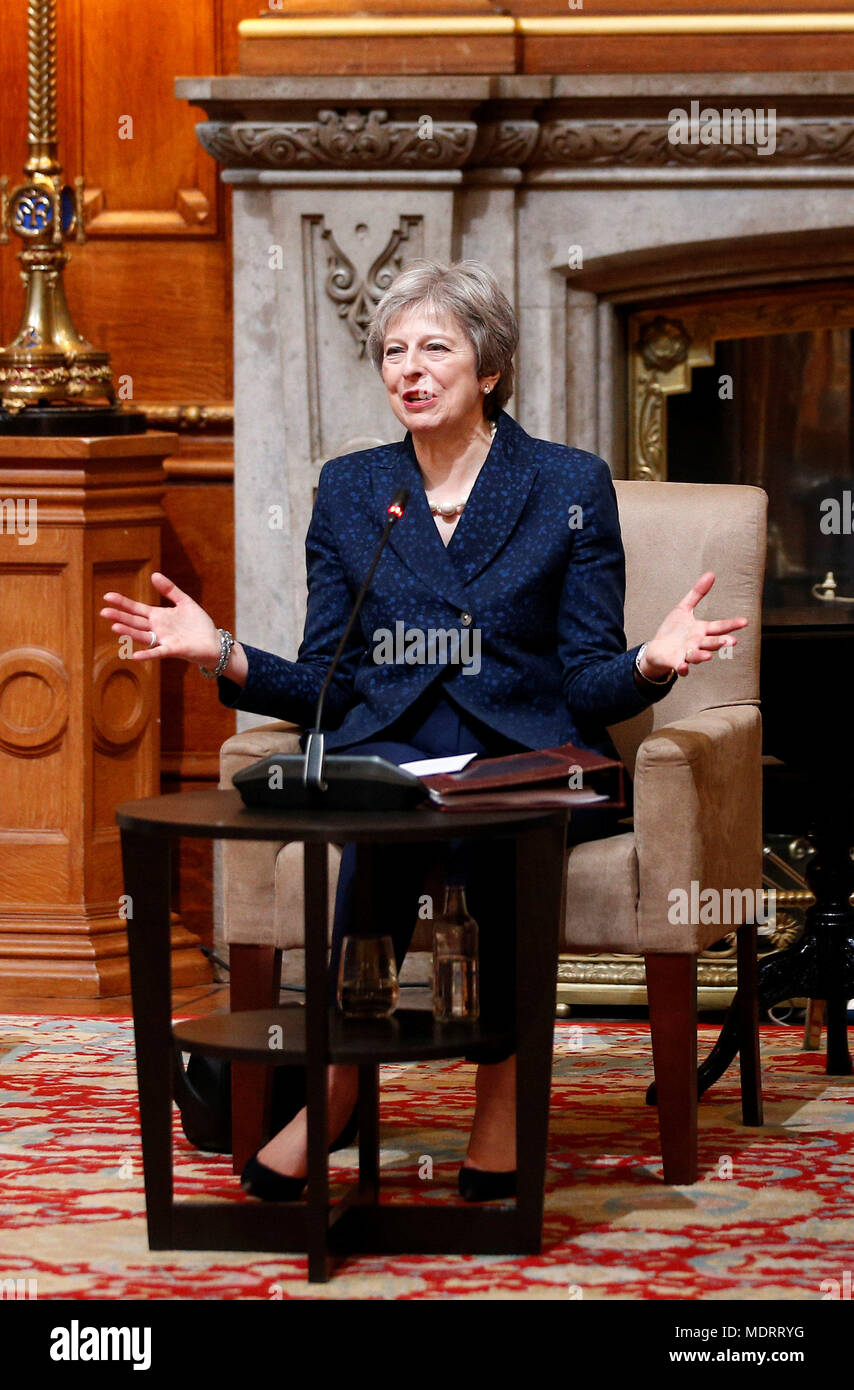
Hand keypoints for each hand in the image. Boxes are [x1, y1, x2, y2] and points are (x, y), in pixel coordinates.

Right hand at [100, 572, 219, 665]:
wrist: (214, 643)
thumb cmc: (199, 624)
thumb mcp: (184, 602)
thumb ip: (170, 590)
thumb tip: (154, 574)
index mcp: (158, 616)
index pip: (136, 609)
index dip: (123, 603)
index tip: (107, 596)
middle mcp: (157, 629)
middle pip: (135, 622)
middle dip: (119, 617)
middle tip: (103, 612)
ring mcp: (164, 640)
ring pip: (142, 636)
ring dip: (129, 633)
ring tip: (114, 627)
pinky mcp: (173, 650)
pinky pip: (157, 652)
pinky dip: (147, 654)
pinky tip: (134, 656)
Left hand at [641, 571, 747, 678]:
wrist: (657, 649)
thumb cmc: (673, 630)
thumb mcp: (684, 609)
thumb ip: (697, 593)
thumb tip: (711, 574)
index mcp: (701, 630)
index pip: (719, 627)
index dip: (731, 625)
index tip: (745, 621)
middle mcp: (697, 643)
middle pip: (711, 642)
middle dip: (721, 642)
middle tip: (732, 641)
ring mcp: (687, 654)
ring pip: (698, 655)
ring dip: (703, 655)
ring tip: (708, 656)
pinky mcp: (676, 662)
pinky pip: (681, 667)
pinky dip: (683, 668)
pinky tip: (683, 667)